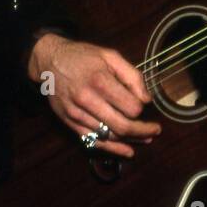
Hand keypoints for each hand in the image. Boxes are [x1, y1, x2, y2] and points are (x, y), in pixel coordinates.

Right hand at [28, 32, 161, 157]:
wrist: (50, 61)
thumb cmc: (83, 57)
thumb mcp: (110, 56)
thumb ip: (132, 76)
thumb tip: (146, 99)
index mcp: (100, 81)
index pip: (130, 107)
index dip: (141, 108)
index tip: (144, 104)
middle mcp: (87, 100)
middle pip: (122, 126)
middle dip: (143, 131)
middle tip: (156, 130)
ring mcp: (77, 114)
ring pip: (109, 136)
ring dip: (131, 140)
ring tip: (146, 138)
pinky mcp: (70, 122)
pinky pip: (93, 141)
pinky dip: (112, 149)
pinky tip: (127, 151)